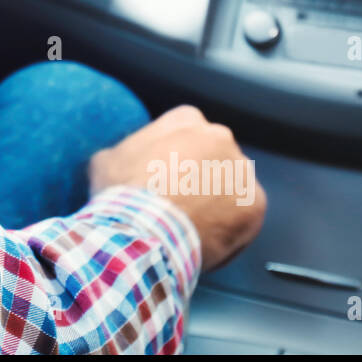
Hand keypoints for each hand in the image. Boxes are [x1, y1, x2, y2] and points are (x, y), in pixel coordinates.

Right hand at [88, 105, 265, 269]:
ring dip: (216, 203)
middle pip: (213, 159)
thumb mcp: (107, 160)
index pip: (187, 135)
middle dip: (200, 179)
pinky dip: (230, 230)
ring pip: (231, 188)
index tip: (165, 180)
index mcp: (186, 120)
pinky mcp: (255, 204)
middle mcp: (220, 137)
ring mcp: (241, 170)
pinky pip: (244, 218)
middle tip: (179, 205)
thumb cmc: (123, 193)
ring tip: (191, 228)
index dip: (175, 161)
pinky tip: (206, 241)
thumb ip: (126, 152)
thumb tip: (122, 161)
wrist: (142, 228)